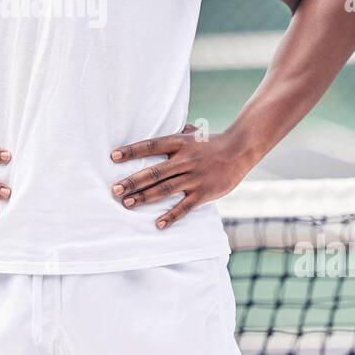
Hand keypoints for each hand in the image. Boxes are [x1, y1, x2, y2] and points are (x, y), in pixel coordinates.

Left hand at [109, 124, 254, 229]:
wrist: (240, 149)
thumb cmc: (211, 141)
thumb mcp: (192, 132)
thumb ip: (173, 134)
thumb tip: (152, 130)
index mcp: (180, 143)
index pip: (151, 146)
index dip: (132, 151)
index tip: (113, 157)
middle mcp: (185, 160)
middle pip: (154, 172)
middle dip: (133, 182)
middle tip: (115, 190)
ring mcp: (195, 177)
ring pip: (165, 189)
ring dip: (144, 198)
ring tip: (127, 204)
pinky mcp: (204, 192)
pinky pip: (185, 207)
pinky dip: (171, 216)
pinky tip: (158, 224)